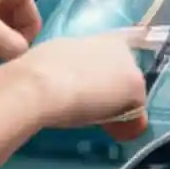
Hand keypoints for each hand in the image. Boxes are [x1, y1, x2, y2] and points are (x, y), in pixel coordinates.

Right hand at [0, 29, 149, 168]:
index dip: (105, 83)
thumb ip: (70, 68)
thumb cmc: (33, 72)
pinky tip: (104, 128)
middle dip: (113, 98)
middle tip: (91, 112)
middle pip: (125, 81)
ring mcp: (131, 67)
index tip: (92, 96)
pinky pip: (136, 117)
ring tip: (93, 120)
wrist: (38, 83)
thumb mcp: (54, 61)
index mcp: (98, 39)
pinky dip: (122, 127)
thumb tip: (65, 82)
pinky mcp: (135, 88)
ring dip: (116, 112)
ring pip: (130, 99)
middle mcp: (120, 48)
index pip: (114, 64)